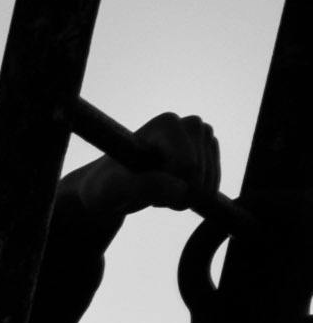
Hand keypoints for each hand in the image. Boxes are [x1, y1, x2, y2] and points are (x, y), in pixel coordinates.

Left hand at [65, 107, 220, 236]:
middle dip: (176, 194)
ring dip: (183, 198)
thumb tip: (180, 189)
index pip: (187, 166)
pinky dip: (193, 197)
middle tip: (149, 187)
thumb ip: (143, 186)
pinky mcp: (209, 152)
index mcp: (167, 124)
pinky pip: (213, 188)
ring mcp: (203, 137)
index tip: (142, 183)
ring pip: (209, 186)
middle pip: (200, 178)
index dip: (168, 187)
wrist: (114, 185)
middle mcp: (191, 124)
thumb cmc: (109, 185)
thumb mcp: (115, 188)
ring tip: (158, 187)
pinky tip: (172, 188)